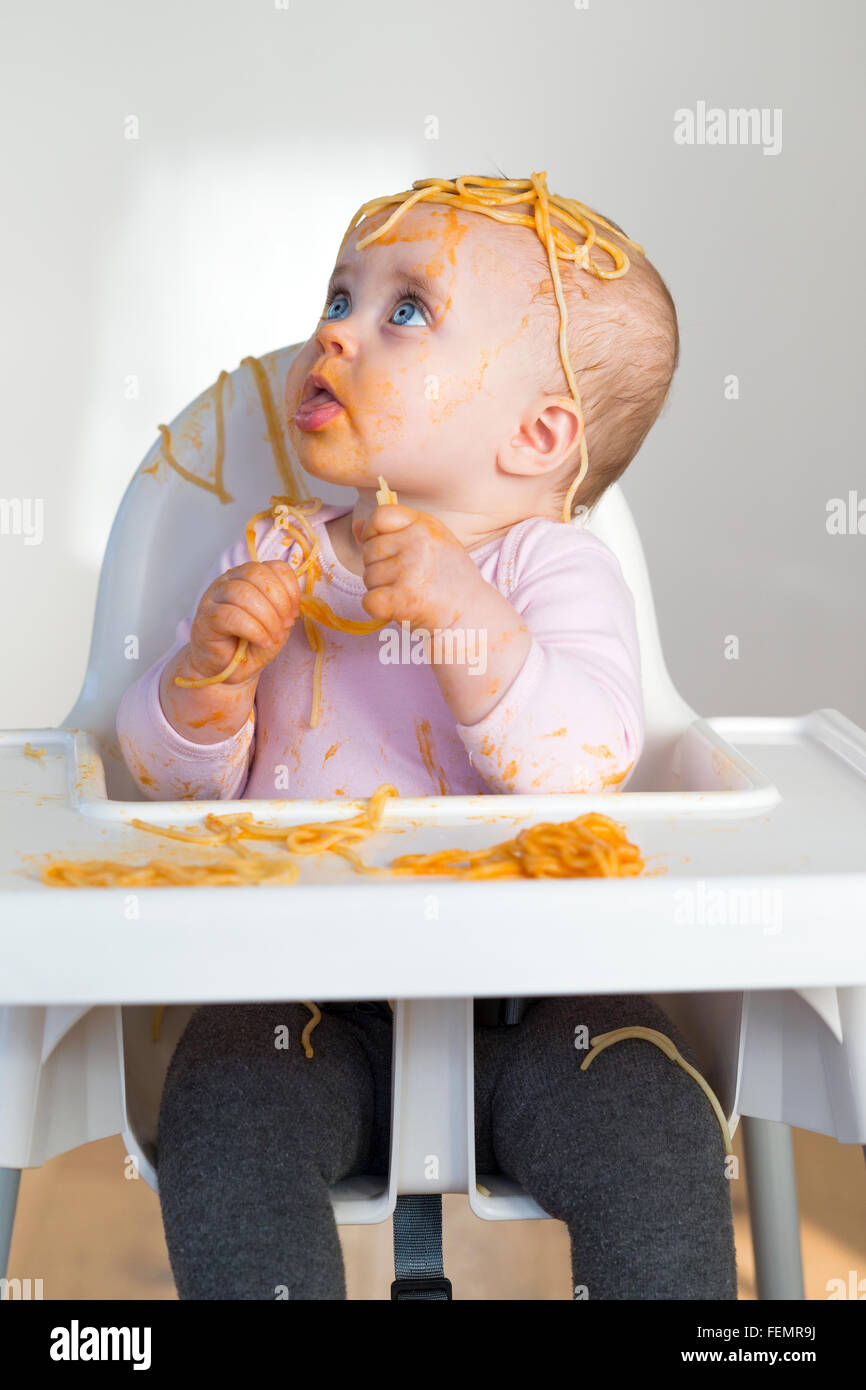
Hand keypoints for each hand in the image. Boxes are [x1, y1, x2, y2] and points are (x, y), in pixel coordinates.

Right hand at [186, 560, 300, 683]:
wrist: (228, 672)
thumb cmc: (251, 645)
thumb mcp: (276, 622)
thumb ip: (284, 605)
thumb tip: (293, 599)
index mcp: (247, 577)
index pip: (272, 566)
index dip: (289, 587)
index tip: (294, 612)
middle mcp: (228, 582)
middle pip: (256, 574)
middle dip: (279, 601)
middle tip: (285, 626)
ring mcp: (213, 598)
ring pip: (243, 593)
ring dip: (268, 617)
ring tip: (274, 636)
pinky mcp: (205, 619)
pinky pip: (230, 615)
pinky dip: (254, 630)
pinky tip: (262, 641)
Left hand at [356, 505, 485, 630]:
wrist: (472, 616)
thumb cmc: (449, 580)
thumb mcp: (429, 544)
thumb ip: (393, 532)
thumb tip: (357, 526)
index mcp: (425, 525)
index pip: (381, 515)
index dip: (373, 532)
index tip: (384, 549)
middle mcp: (418, 543)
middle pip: (369, 550)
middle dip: (379, 567)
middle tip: (407, 580)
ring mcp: (410, 570)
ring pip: (368, 577)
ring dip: (381, 589)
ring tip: (409, 594)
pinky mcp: (402, 598)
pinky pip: (369, 601)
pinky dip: (379, 609)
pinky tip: (399, 609)